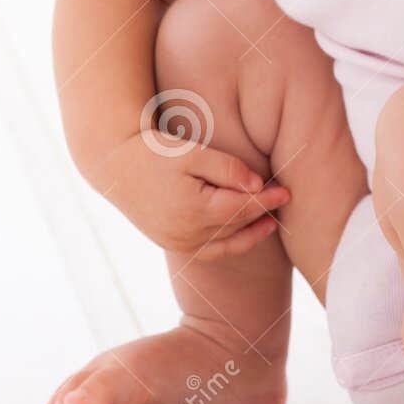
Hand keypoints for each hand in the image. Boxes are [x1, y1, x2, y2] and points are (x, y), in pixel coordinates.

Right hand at [85, 131, 290, 260]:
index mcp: (194, 210)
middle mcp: (187, 234)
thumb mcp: (193, 152)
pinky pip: (209, 252)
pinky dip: (229, 245)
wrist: (116, 165)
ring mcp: (178, 243)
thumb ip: (228, 168)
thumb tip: (257, 185)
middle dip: (262, 214)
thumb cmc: (155, 151)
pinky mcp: (172, 244)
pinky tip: (243, 233)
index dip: (268, 200)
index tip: (287, 191)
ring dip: (250, 235)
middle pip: (237, 227)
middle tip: (284, 201)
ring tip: (270, 222)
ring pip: (226, 245)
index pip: (242, 209)